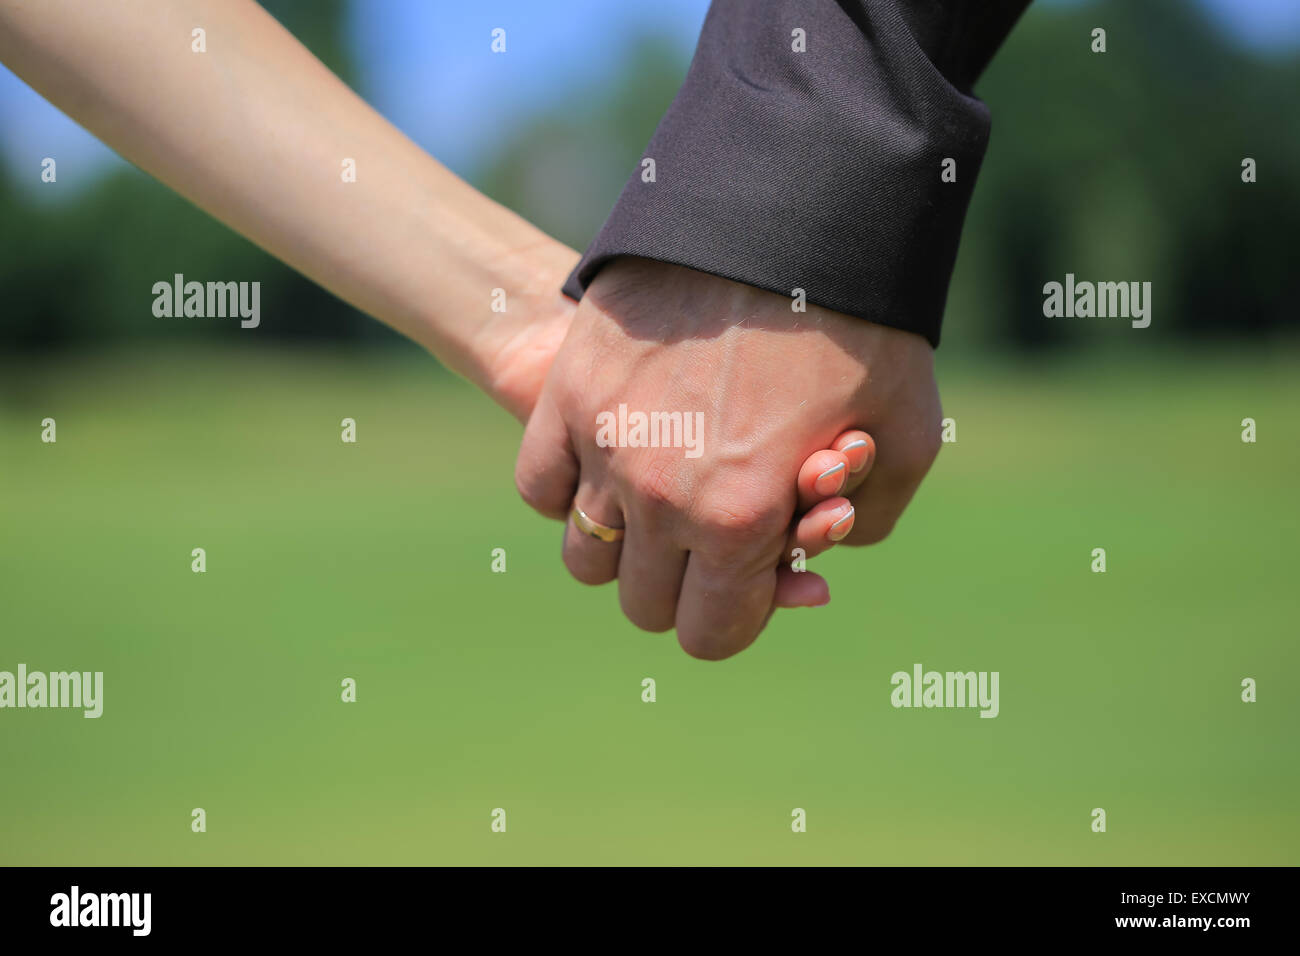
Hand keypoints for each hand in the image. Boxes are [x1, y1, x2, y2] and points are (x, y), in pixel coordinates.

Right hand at [515, 257, 942, 658]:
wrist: (791, 205)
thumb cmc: (864, 320)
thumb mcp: (905, 435)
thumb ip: (863, 521)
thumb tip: (813, 557)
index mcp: (742, 520)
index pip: (711, 634)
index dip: (736, 621)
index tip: (749, 586)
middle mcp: (662, 497)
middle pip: (644, 604)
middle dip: (686, 586)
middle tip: (715, 538)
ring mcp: (604, 444)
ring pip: (586, 556)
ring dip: (624, 547)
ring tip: (662, 500)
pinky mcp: (567, 392)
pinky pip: (540, 485)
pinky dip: (572, 488)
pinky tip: (615, 458)